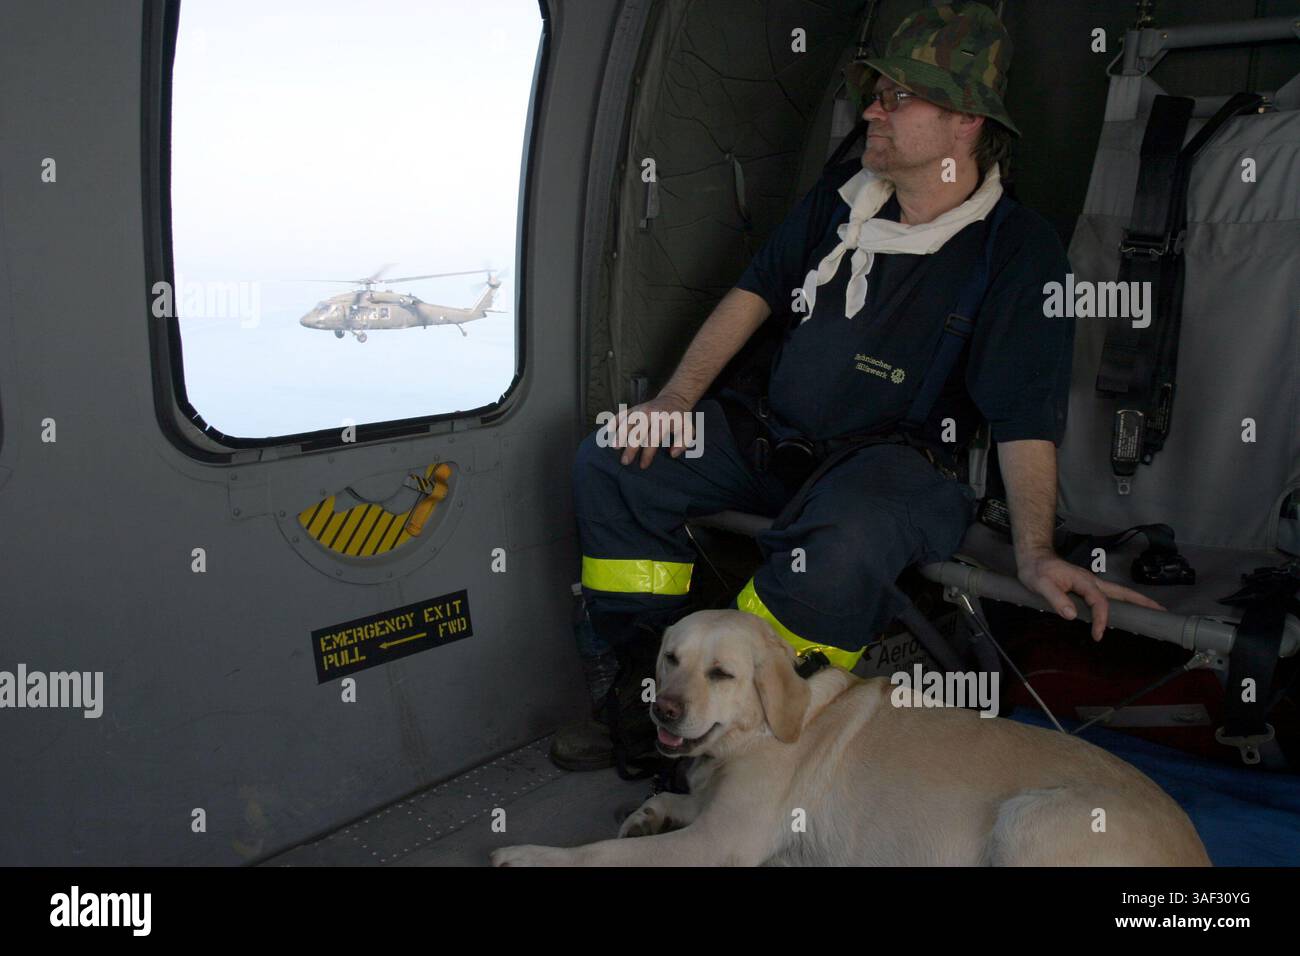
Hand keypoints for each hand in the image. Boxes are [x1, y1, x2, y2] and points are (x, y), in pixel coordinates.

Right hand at [611, 392, 695, 468]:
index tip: (642, 466)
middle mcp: (650, 414)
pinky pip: (621, 414)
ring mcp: (640, 410)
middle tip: (625, 461)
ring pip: (627, 423)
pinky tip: (608, 432)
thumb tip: (672, 454)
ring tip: (614, 448)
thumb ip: (684, 443)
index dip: (647, 454)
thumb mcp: (688, 430)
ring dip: (619, 435)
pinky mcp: (634, 408)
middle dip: (630, 448)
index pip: (653, 439)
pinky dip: (614, 422)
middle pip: (637, 432)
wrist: (674, 399)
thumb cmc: (680, 420)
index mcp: (664, 420)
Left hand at [1016, 549, 1165, 640]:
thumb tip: (1072, 615)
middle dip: (1142, 602)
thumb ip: (1056, 599)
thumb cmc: (1036, 570)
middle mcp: (1092, 581)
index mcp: (1083, 580)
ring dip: (1136, 601)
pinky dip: (1123, 602)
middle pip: (1122, 592)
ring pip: (1119, 593)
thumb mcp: (1041, 585)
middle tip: (1160, 612)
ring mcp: (1092, 583)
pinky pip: (1109, 596)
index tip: (1098, 635)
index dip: (1101, 619)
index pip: (1098, 602)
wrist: (1034, 557)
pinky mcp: (1088, 586)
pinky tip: (1127, 610)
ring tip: (1154, 611)